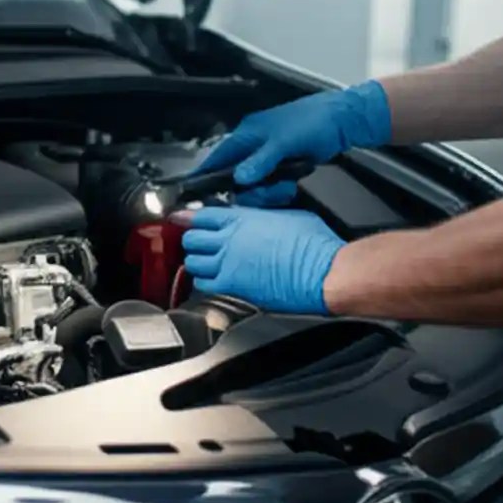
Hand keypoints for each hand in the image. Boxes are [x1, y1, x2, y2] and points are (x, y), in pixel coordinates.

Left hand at [177, 206, 345, 314]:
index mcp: (243, 218)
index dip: (188, 217)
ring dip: (196, 262)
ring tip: (203, 263)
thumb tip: (257, 219)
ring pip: (193, 262)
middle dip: (191, 240)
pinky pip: (203, 284)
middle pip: (192, 238)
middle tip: (196, 243)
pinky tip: (211, 281)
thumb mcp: (288, 215)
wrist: (322, 272)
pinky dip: (203, 283)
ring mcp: (228, 264)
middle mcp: (230, 239)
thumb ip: (263, 216)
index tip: (180, 219)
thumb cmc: (315, 245)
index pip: (202, 216)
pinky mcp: (232, 287)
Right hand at [195, 80, 392, 205]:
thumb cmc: (314, 122)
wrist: (345, 120)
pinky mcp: (281, 167)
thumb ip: (260, 161)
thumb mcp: (285, 142)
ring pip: (253, 186)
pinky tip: (292, 184)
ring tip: (286, 187)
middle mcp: (252, 148)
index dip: (205, 176)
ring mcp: (267, 158)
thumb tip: (239, 178)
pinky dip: (279, 190)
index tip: (196, 193)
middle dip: (251, 191)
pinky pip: (270, 186)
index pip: (216, 158)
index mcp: (246, 135)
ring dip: (268, 192)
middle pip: (235, 180)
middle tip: (269, 193)